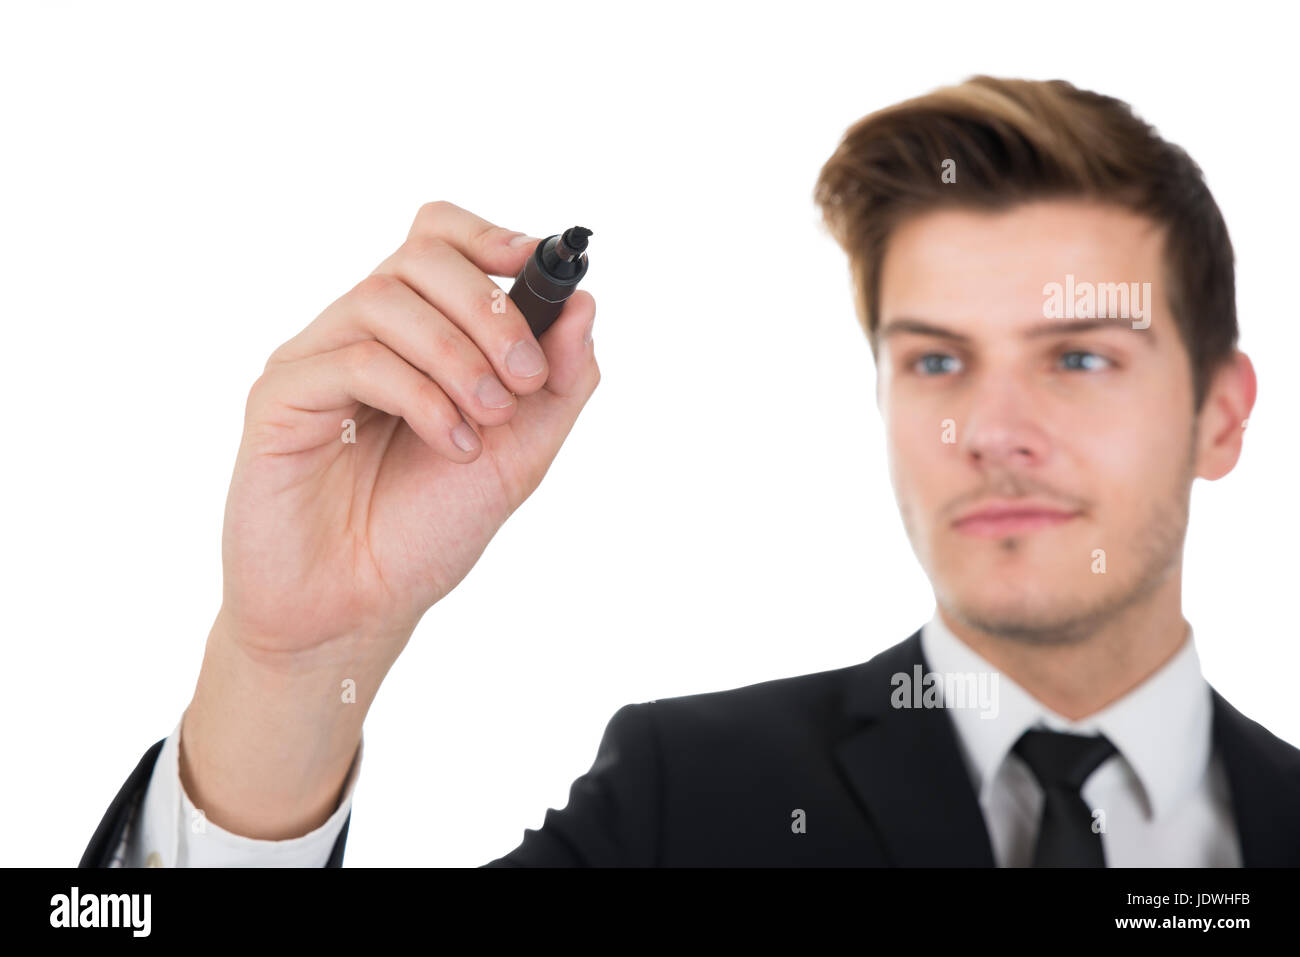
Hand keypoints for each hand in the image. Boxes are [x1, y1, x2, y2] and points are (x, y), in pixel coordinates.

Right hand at [219, 201, 598, 660]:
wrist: (357, 611)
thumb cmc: (426, 532)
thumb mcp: (520, 454)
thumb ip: (559, 382)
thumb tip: (584, 304)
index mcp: (414, 334)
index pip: (439, 239)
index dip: (491, 238)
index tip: (542, 267)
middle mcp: (360, 334)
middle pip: (418, 258)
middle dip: (489, 311)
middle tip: (526, 381)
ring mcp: (315, 360)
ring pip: (387, 301)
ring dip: (459, 357)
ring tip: (488, 421)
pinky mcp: (280, 397)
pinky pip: (355, 360)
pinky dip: (421, 397)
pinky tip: (451, 446)